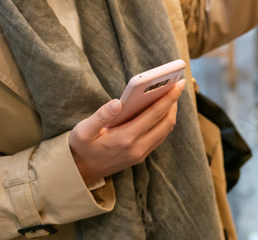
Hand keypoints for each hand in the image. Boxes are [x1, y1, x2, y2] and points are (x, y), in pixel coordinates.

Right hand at [68, 79, 185, 184]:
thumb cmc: (81, 147)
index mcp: (125, 138)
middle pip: (165, 123)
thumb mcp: (83, 130)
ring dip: (170, 113)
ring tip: (170, 95)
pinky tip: (160, 111)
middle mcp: (137, 148)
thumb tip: (118, 102)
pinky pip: (159, 137)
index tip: (178, 84)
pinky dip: (164, 122)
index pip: (154, 114)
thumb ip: (100, 115)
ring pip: (165, 131)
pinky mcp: (140, 157)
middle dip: (173, 103)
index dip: (169, 98)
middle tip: (177, 85)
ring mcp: (140, 154)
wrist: (79, 173)